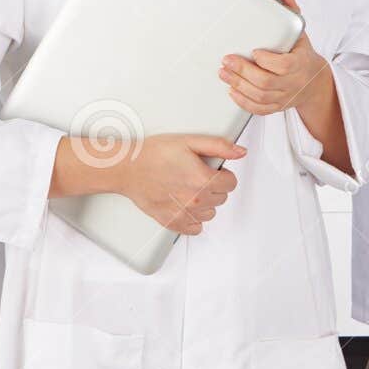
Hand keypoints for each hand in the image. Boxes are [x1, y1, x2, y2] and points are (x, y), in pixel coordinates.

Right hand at [113, 134, 246, 235]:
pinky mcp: (173, 223)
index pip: (231, 183)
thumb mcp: (189, 141)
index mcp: (203, 179)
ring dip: (204, 203)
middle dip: (213, 187)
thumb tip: (240, 152)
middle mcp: (195, 200)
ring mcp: (184, 214)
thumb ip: (219, 146)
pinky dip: (193, 218)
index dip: (223, 174)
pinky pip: (196, 228)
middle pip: (221, 198)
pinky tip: (183, 203)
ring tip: (187, 188)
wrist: (128, 168)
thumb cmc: (154, 154)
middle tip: (195, 176)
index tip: (211, 170)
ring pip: (210, 213)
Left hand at [221, 0, 352, 173]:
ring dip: (239, 85)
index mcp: (300, 64)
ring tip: (223, 73)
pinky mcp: (277, 106)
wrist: (314, 83)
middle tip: (226, 60)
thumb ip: (292, 14)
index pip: (285, 66)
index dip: (268, 61)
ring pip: (260, 96)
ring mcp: (284, 97)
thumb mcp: (301, 35)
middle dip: (243, 71)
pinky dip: (244, 102)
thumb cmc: (302, 56)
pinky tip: (232, 91)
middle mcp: (292, 83)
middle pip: (266, 82)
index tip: (254, 51)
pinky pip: (259, 109)